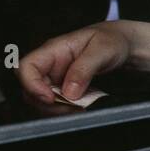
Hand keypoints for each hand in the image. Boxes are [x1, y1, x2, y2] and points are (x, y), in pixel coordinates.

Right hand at [18, 22, 132, 113]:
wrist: (123, 44)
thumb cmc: (111, 40)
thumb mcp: (102, 50)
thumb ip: (84, 69)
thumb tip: (69, 93)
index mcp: (54, 50)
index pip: (26, 67)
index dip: (31, 85)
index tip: (50, 98)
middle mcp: (50, 65)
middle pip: (30, 88)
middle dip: (47, 103)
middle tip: (73, 107)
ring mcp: (56, 78)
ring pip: (42, 100)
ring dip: (58, 109)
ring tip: (81, 108)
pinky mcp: (64, 88)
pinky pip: (57, 103)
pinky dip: (67, 109)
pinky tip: (82, 107)